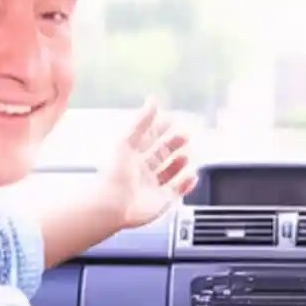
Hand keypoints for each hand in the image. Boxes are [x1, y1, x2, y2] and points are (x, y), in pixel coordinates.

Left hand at [101, 99, 196, 228]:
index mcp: (132, 156)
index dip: (160, 129)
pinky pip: (177, 191)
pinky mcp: (161, 201)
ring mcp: (152, 186)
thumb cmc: (115, 173)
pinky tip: (192, 176)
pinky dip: (186, 184)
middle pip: (161, 154)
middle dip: (173, 144)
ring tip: (186, 155)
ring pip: (169, 172)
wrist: (113, 205)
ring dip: (179, 163)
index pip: (149, 139)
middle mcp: (142, 171)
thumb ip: (141, 122)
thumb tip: (153, 100)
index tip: (171, 120)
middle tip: (185, 135)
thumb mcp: (127, 141)